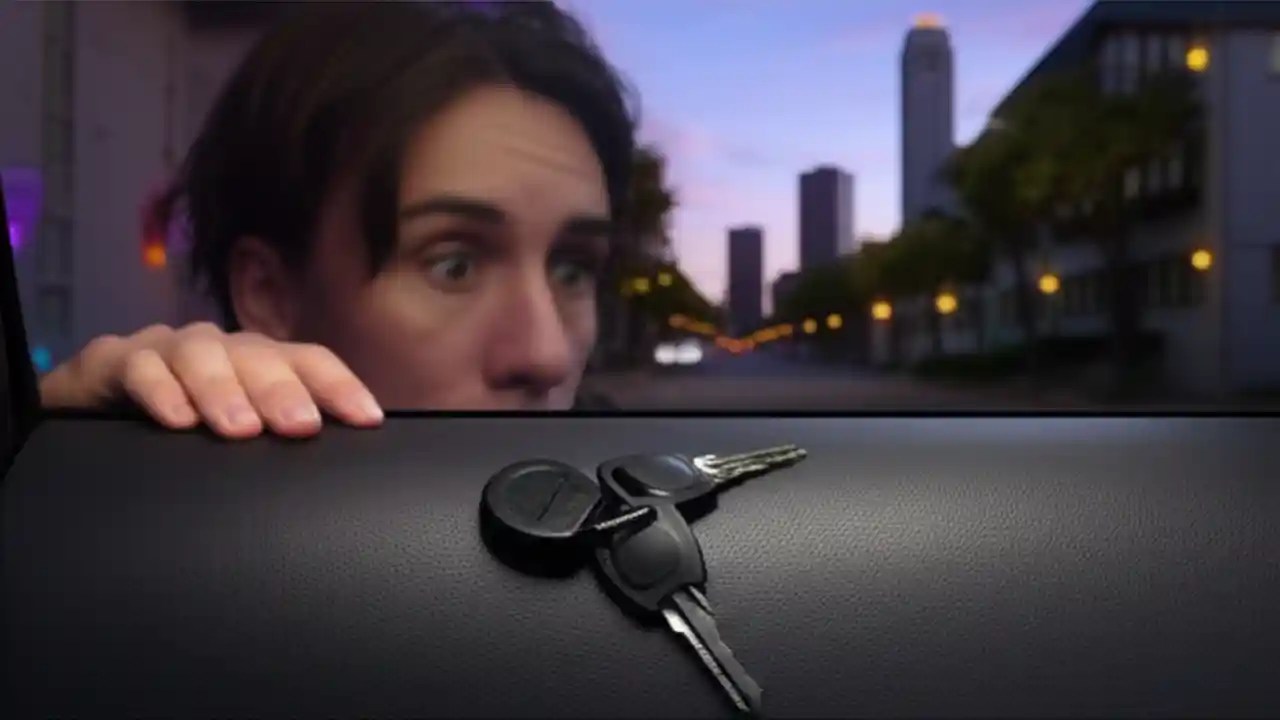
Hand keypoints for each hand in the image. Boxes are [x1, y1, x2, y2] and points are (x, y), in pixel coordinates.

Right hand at [39, 323, 383, 438]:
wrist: (81, 413)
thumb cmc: (177, 429)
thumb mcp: (232, 438)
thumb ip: (276, 446)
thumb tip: (334, 481)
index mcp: (256, 365)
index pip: (308, 361)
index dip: (339, 386)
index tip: (368, 420)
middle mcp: (219, 350)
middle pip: (259, 356)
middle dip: (283, 390)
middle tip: (301, 427)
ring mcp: (167, 349)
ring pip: (202, 354)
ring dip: (224, 390)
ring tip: (241, 429)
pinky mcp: (113, 360)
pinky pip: (139, 367)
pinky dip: (160, 391)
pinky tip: (176, 420)